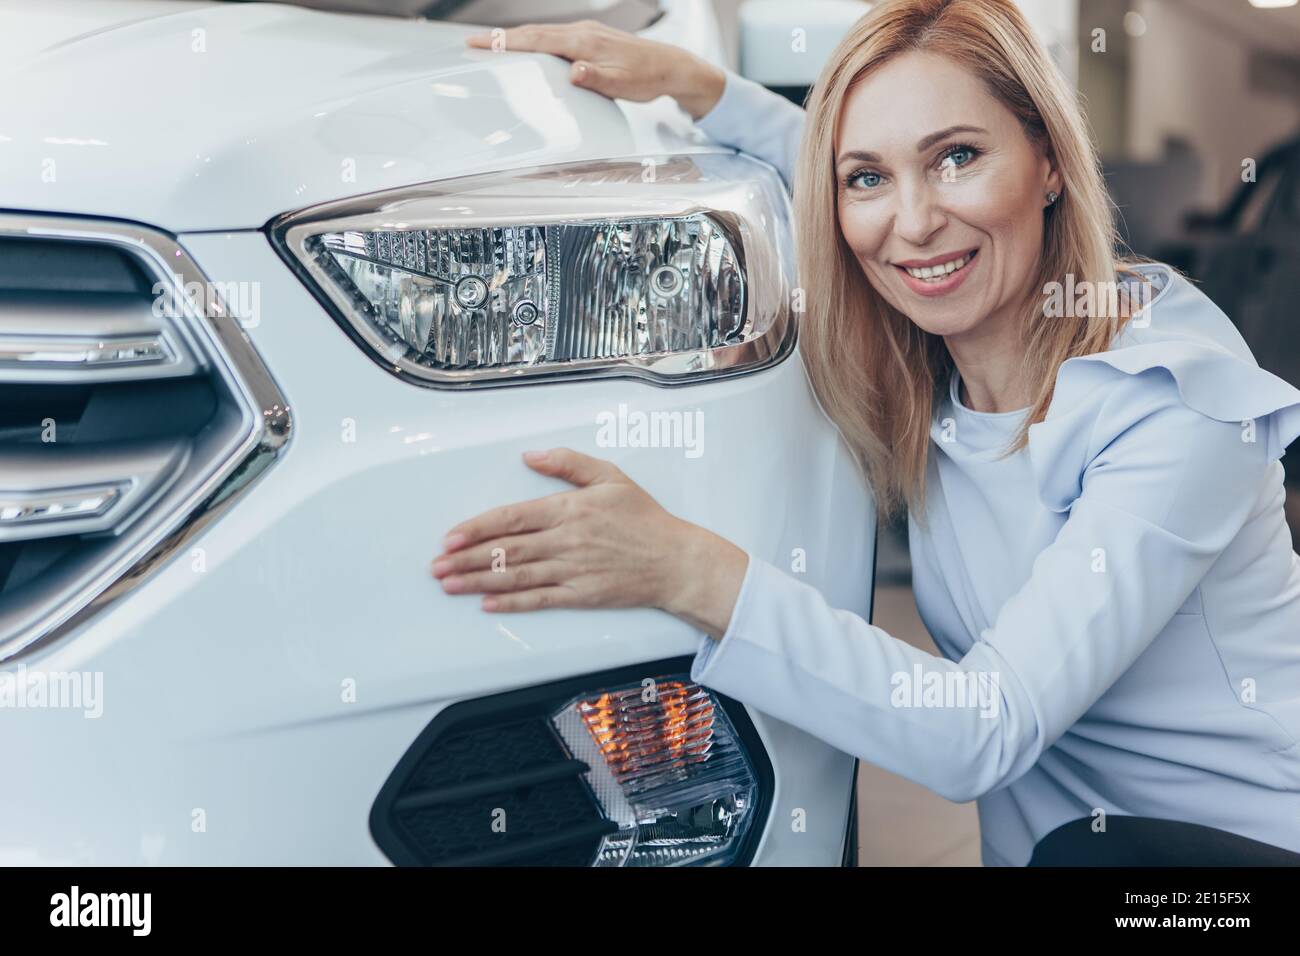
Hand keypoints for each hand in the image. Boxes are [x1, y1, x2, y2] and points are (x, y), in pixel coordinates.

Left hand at [431, 448, 746, 637]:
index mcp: (568, 509)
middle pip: (506, 550)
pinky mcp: (581, 596)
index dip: (476, 528)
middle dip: (466, 559)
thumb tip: (532, 454)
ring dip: (478, 581)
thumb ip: (569, 463)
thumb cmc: (644, 518)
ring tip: (449, 584)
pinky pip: (539, 600)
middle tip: (436, 565)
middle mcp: (565, 541)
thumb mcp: (610, 476)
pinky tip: (487, 604)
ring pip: (516, 576)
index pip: (511, 518)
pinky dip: (511, 603)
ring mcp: (572, 570)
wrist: (676, 561)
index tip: (450, 536)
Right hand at [465, 20, 725, 119]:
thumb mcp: (621, 84)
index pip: (536, 41)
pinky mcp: (591, 37)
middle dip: (501, 38)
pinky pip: (555, 36)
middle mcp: (582, 32)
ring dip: (516, 38)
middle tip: (473, 43)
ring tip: (492, 45)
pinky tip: (530, 47)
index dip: (505, 42)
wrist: (668, 65)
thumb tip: (574, 72)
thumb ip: (595, 78)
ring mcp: (586, 32)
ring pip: (543, 33)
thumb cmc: (645, 78)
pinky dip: (535, 39)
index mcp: (583, 43)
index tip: (480, 43)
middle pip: (533, 33)